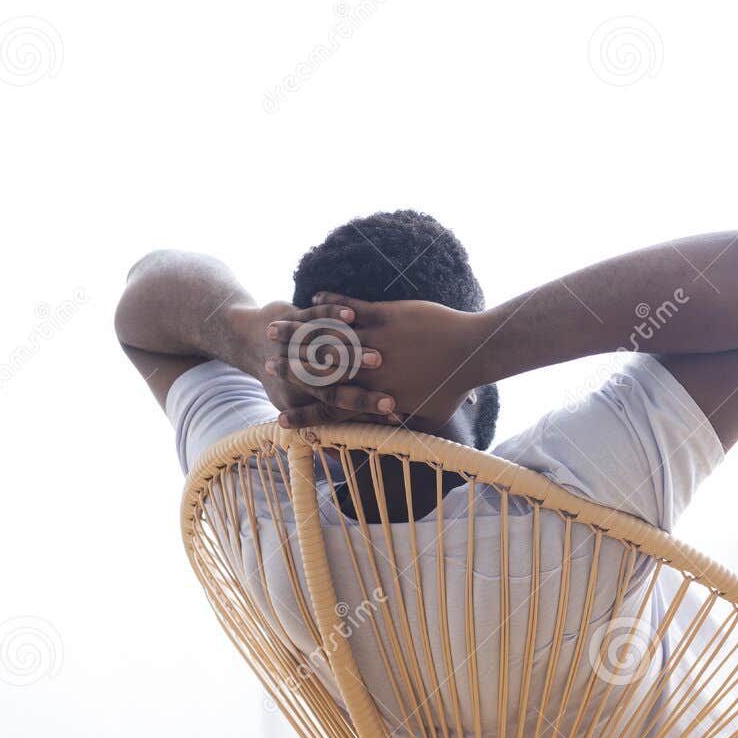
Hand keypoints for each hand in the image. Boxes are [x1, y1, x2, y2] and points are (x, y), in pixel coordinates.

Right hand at [266, 293, 489, 431]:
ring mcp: (376, 340)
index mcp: (378, 397)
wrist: (474, 350)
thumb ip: (407, 426)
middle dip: (287, 370)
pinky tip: (313, 298)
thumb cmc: (456, 386)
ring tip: (274, 329)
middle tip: (263, 368)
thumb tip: (391, 439)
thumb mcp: (431, 417)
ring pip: (327, 337)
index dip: (305, 418)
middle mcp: (371, 371)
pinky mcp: (385, 315)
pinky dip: (330, 302)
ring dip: (297, 332)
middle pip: (319, 373)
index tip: (281, 421)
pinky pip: (349, 307)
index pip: (332, 412)